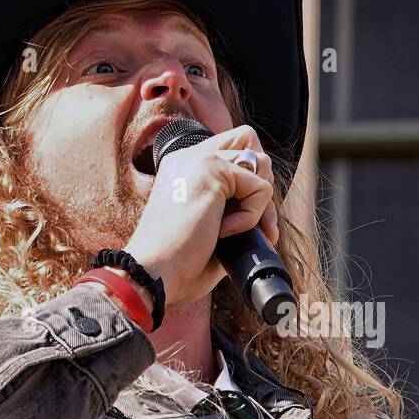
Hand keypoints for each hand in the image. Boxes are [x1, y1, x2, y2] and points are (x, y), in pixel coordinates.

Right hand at [122, 124, 279, 307]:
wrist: (152, 274)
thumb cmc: (176, 266)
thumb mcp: (208, 233)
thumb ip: (231, 215)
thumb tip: (266, 220)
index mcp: (185, 168)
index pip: (234, 148)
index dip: (250, 180)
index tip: (247, 221)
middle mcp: (190, 156)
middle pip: (251, 145)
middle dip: (262, 188)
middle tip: (256, 227)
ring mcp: (200, 159)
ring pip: (261, 164)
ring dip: (258, 205)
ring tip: (230, 231)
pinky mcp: (212, 170)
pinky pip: (260, 188)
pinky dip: (251, 217)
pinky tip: (221, 232)